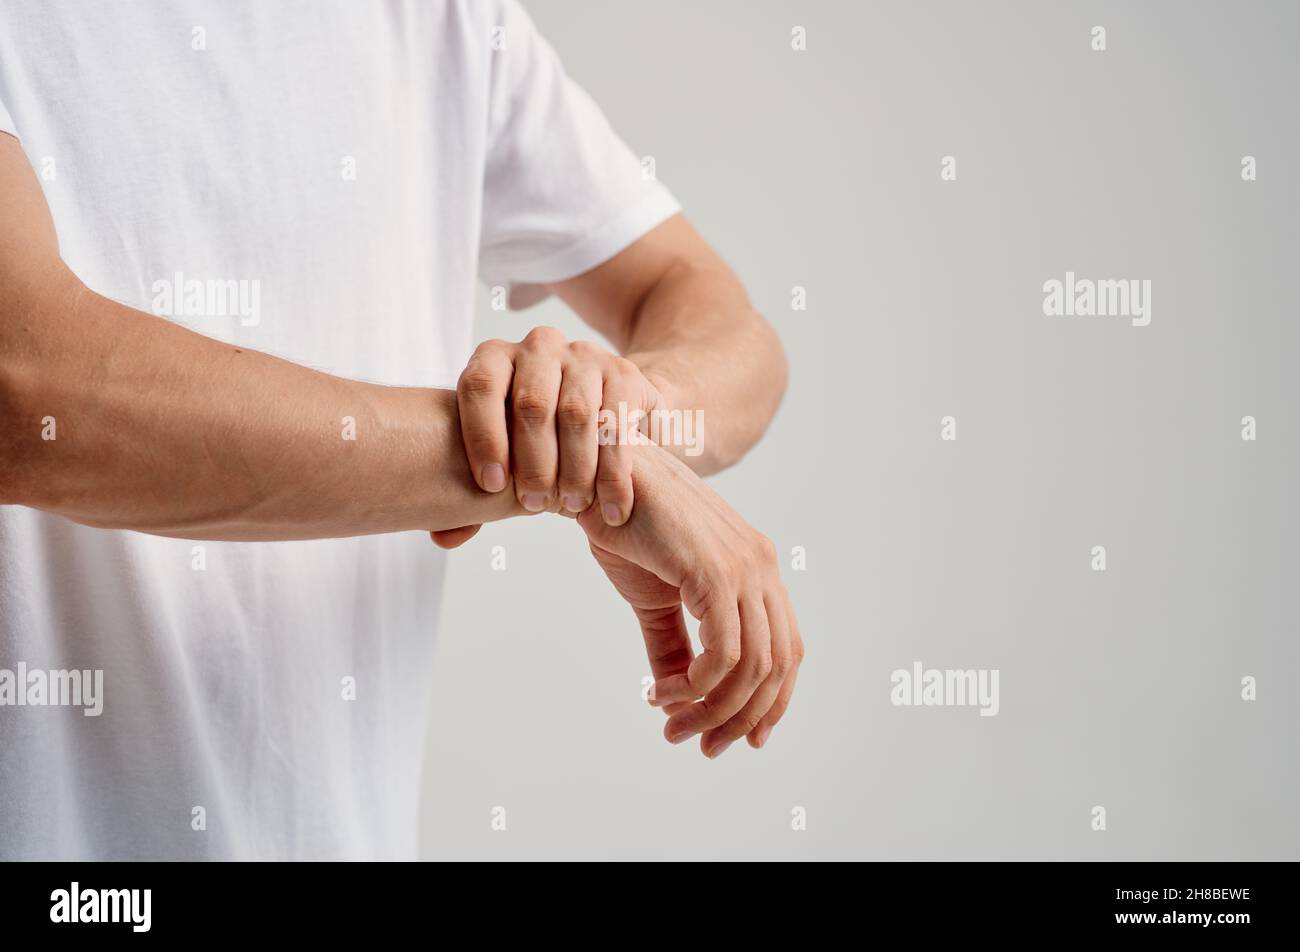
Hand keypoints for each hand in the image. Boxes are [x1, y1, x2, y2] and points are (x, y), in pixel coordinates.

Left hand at [432, 327, 662, 549]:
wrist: (600, 410)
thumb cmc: (535, 442)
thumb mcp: (502, 460)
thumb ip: (469, 499)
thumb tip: (445, 537)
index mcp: (495, 357)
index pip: (480, 386)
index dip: (483, 436)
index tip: (491, 486)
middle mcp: (538, 347)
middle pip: (531, 404)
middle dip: (532, 463)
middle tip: (533, 505)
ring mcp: (584, 356)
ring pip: (576, 414)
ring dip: (574, 468)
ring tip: (572, 505)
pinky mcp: (624, 371)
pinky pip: (617, 422)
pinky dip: (613, 471)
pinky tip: (611, 504)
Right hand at [578, 443, 802, 757]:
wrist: (600, 476)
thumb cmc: (628, 528)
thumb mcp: (655, 599)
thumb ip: (673, 646)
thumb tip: (678, 697)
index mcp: (757, 570)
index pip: (786, 650)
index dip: (771, 701)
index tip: (742, 738)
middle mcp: (762, 568)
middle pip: (777, 667)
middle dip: (740, 718)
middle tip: (699, 744)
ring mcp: (745, 568)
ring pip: (753, 668)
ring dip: (713, 710)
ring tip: (673, 725)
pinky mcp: (716, 573)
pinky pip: (724, 653)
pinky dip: (697, 687)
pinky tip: (663, 694)